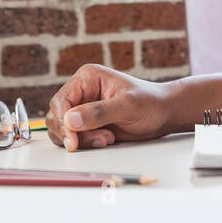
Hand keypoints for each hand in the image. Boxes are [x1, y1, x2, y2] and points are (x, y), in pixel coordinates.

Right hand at [47, 65, 171, 150]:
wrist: (164, 114)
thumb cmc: (150, 103)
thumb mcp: (127, 106)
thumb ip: (98, 112)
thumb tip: (69, 119)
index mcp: (87, 78)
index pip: (60, 101)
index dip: (63, 122)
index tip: (72, 141)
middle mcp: (81, 92)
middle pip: (57, 116)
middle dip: (74, 133)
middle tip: (101, 139)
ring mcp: (83, 109)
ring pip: (63, 129)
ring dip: (81, 139)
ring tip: (108, 138)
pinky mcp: (88, 124)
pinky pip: (73, 137)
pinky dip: (85, 143)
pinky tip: (107, 139)